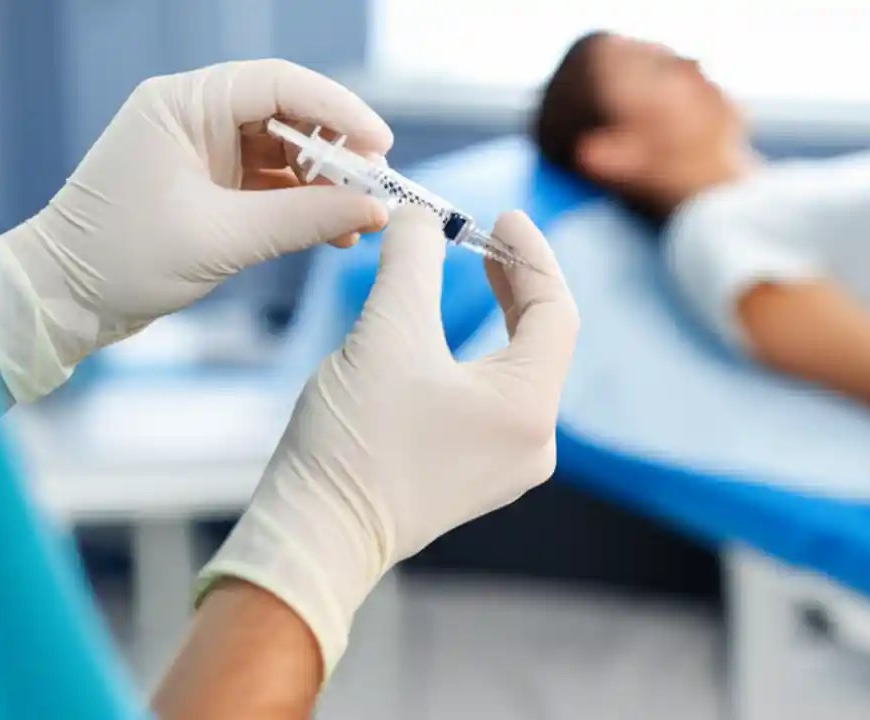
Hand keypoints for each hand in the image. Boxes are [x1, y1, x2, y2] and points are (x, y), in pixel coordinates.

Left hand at [0, 60, 391, 402]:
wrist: (65, 298)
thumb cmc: (123, 257)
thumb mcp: (224, 237)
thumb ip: (305, 219)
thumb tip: (374, 210)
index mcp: (183, 103)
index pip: (279, 84)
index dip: (338, 110)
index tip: (380, 146)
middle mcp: (194, 115)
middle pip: (290, 114)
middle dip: (339, 152)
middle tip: (377, 189)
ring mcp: (203, 150)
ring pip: (287, 151)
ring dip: (327, 184)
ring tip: (360, 219)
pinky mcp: (211, 184)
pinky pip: (274, 183)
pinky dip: (305, 205)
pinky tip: (335, 232)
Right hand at [197, 208, 578, 673]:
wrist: (314, 536)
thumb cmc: (354, 441)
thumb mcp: (387, 332)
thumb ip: (412, 260)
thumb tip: (419, 217)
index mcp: (528, 407)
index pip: (555, 311)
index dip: (531, 254)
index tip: (503, 215)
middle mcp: (532, 443)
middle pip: (540, 340)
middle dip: (512, 281)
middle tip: (483, 235)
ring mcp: (504, 466)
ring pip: (513, 369)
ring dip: (492, 316)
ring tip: (465, 270)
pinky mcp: (472, 477)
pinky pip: (490, 400)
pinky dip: (473, 356)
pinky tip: (442, 333)